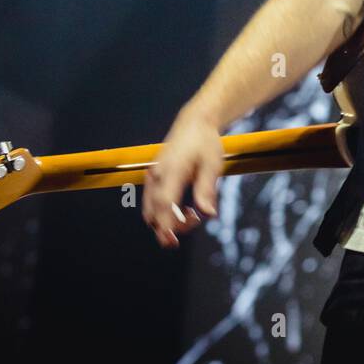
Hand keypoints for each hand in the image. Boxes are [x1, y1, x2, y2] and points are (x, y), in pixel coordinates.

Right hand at [141, 105, 224, 248]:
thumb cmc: (205, 143)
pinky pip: (151, 202)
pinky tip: (182, 209)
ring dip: (166, 219)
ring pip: (150, 208)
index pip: (165, 202)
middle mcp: (157, 174)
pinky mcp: (154, 177)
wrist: (194, 123)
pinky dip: (162, 212)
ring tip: (192, 214)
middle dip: (168, 227)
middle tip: (194, 221)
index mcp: (172, 170)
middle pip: (154, 210)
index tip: (171, 240)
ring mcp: (153, 175)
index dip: (166, 223)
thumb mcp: (212, 164)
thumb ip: (207, 189)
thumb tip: (209, 214)